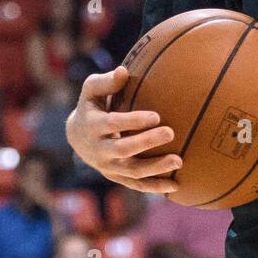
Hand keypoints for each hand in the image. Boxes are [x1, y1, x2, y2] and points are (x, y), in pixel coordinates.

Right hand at [66, 66, 181, 194]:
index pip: (112, 124)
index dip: (133, 121)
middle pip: (123, 150)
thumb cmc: (92, 104)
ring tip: (179, 161)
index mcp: (92, 126)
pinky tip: (175, 186)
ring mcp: (107, 166)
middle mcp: (98, 150)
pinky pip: (136, 185)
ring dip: (155, 168)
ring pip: (132, 172)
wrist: (78, 136)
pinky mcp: (117, 177)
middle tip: (170, 133)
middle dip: (146, 142)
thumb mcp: (92, 89)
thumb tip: (123, 71)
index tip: (156, 116)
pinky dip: (154, 187)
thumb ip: (107, 81)